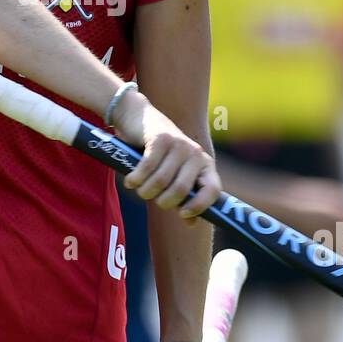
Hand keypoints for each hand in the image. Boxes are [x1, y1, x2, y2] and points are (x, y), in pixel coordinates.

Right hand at [113, 91, 220, 220]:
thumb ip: (184, 198)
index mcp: (205, 165)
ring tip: (138, 188)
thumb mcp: (174, 175)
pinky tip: (130, 181)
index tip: (182, 214)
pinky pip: (147, 168)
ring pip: (160, 182)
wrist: (138, 118)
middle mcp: (196, 154)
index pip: (212, 190)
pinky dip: (135, 179)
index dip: (199, 206)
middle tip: (151, 196)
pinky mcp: (161, 138)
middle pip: (181, 190)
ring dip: (144, 191)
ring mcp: (179, 144)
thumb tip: (192, 223)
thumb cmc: (159, 155)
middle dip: (161, 200)